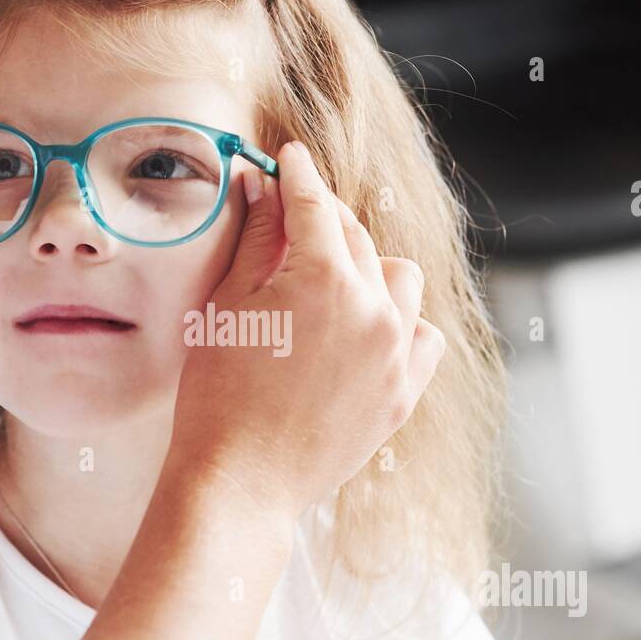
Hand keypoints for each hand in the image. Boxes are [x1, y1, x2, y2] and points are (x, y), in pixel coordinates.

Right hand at [167, 141, 445, 523]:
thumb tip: (263, 187)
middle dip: (324, 221)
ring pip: (400, 280)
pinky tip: (367, 328)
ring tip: (332, 282)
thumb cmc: (218, 397)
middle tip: (292, 217)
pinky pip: (422, 336)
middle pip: (357, 238)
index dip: (297, 175)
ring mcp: (396, 354)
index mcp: (327, 279)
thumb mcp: (228, 305)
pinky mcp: (403, 393)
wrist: (241, 481)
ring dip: (370, 268)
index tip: (289, 157)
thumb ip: (256, 238)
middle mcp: (375, 310)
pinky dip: (401, 323)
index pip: (314, 205)